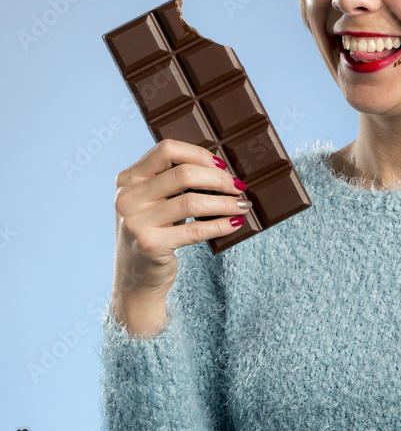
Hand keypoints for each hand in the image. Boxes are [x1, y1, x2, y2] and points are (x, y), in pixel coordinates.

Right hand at [110, 139, 250, 307]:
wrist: (134, 280)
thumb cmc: (151, 235)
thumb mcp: (150, 202)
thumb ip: (169, 182)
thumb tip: (218, 168)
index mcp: (127, 179)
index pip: (166, 149)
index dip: (199, 154)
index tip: (222, 166)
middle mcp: (128, 198)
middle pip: (183, 174)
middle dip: (219, 179)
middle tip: (239, 187)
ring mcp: (136, 222)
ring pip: (192, 202)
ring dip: (225, 203)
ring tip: (243, 205)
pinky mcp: (151, 245)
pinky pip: (195, 230)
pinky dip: (220, 225)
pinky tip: (235, 223)